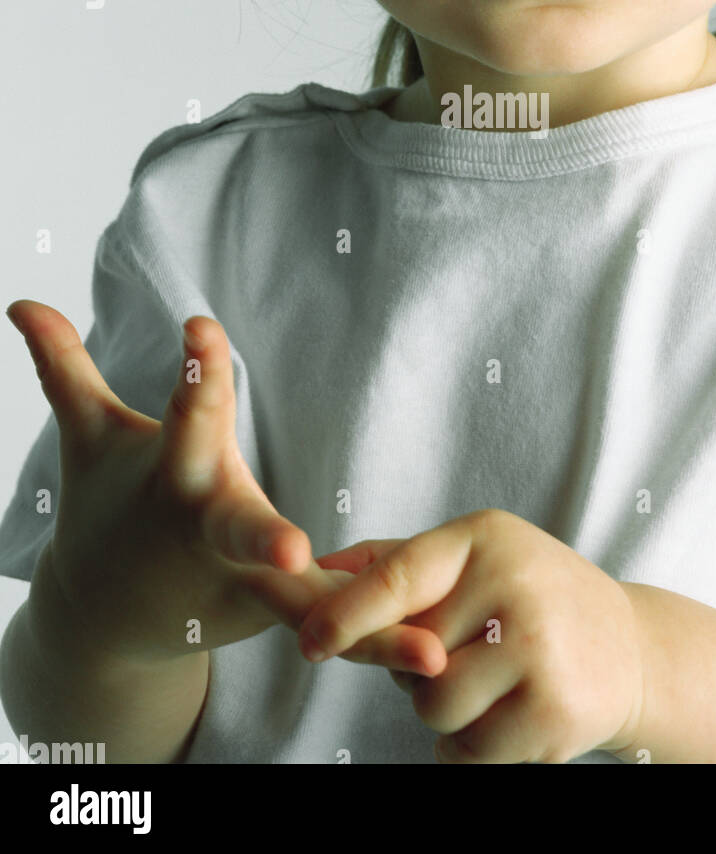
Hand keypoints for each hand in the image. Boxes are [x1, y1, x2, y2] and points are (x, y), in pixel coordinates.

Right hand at [6, 299, 444, 676]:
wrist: (101, 614)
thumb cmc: (111, 502)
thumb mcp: (90, 437)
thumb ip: (65, 369)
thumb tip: (20, 304)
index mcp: (174, 478)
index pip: (188, 413)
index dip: (197, 371)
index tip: (203, 327)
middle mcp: (208, 532)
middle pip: (236, 527)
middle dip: (259, 536)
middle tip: (289, 546)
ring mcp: (245, 583)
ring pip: (303, 600)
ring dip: (354, 621)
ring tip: (423, 650)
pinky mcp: (278, 612)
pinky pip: (336, 627)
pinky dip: (378, 643)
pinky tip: (432, 654)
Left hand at [298, 508, 645, 763]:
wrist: (631, 649)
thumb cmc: (534, 596)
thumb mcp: (478, 555)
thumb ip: (398, 560)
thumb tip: (318, 570)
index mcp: (486, 538)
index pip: (401, 576)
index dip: (348, 612)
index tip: (307, 640)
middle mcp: (514, 586)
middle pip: (408, 656)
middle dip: (415, 669)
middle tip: (462, 652)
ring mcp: (539, 650)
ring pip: (432, 707)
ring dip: (443, 711)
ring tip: (489, 683)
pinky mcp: (554, 712)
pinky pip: (468, 750)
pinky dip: (471, 747)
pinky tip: (507, 715)